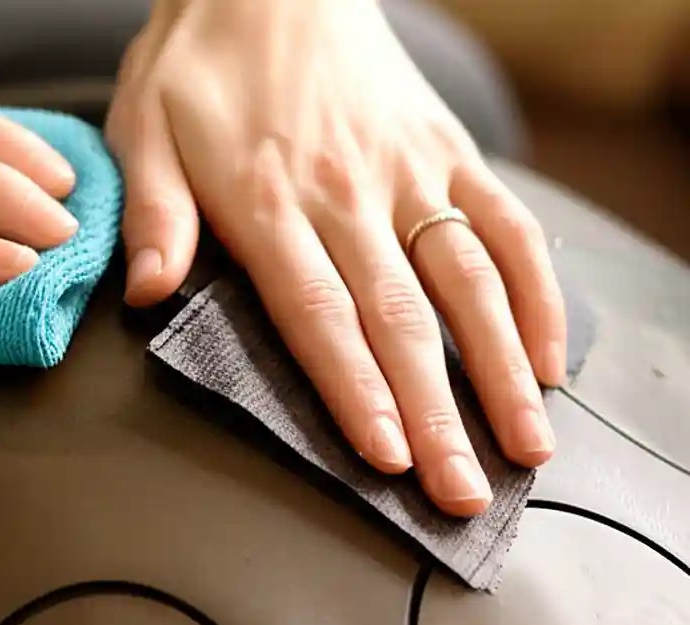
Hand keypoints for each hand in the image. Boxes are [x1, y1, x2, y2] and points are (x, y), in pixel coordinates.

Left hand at [106, 0, 566, 515]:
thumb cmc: (199, 63)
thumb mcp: (144, 128)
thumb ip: (152, 216)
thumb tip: (146, 294)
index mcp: (268, 201)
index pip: (320, 314)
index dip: (355, 390)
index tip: (387, 459)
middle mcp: (349, 193)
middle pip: (402, 318)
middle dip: (436, 414)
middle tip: (463, 493)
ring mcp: (410, 171)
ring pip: (469, 280)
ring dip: (502, 368)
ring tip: (525, 446)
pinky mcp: (448, 150)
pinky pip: (506, 224)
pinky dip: (536, 292)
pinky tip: (549, 358)